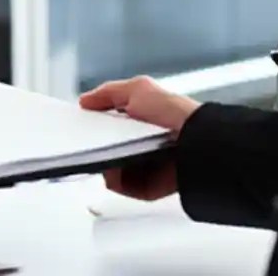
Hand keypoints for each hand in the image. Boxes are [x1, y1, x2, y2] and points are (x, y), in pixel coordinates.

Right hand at [79, 75, 201, 200]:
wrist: (195, 143)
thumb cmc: (172, 113)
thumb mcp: (137, 89)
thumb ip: (108, 93)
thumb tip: (85, 102)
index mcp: (141, 121)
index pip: (108, 126)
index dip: (94, 126)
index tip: (82, 126)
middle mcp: (142, 144)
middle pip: (105, 149)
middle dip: (96, 147)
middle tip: (93, 143)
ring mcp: (144, 166)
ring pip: (109, 168)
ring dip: (105, 163)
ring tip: (112, 154)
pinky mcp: (147, 187)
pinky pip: (121, 186)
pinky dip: (117, 180)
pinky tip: (120, 169)